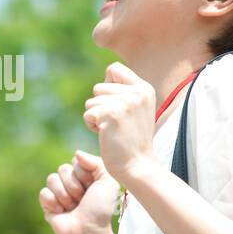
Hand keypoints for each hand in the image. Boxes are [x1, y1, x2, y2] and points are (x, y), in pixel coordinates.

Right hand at [39, 149, 121, 233]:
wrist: (88, 231)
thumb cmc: (100, 209)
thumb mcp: (107, 181)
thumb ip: (95, 162)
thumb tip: (76, 154)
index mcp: (86, 177)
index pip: (75, 161)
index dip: (83, 174)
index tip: (91, 187)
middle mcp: (72, 183)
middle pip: (62, 168)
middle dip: (73, 185)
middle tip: (82, 199)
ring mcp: (59, 194)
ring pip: (51, 179)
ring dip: (64, 195)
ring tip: (72, 207)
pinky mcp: (48, 205)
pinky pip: (43, 192)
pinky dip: (53, 202)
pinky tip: (61, 211)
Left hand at [83, 62, 156, 183]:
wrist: (137, 165)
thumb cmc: (133, 139)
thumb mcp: (136, 109)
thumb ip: (125, 91)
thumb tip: (103, 81)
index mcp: (144, 88)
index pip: (113, 69)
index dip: (107, 85)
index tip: (115, 105)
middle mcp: (137, 92)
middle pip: (99, 87)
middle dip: (100, 106)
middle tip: (116, 123)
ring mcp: (125, 103)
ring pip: (91, 101)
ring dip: (96, 117)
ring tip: (112, 130)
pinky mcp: (111, 115)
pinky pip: (88, 114)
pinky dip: (92, 126)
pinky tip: (106, 135)